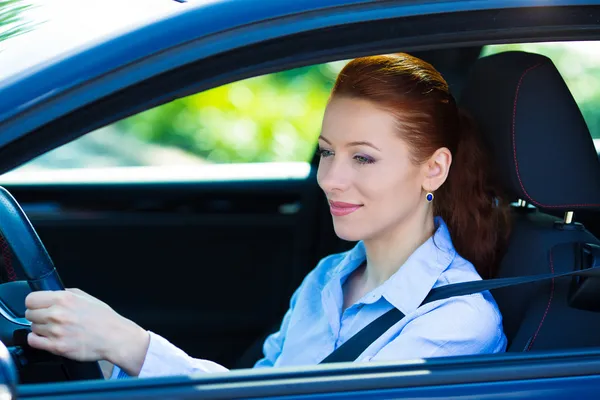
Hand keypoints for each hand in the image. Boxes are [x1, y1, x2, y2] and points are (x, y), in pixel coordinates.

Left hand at [25, 288, 148, 374]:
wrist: (114, 337)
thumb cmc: (104, 318)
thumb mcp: (87, 297)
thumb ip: (67, 294)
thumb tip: (53, 294)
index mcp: (64, 299)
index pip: (31, 299)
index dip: (34, 303)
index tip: (38, 306)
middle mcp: (58, 314)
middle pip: (29, 313)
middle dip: (37, 315)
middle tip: (49, 318)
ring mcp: (56, 331)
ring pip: (32, 327)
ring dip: (41, 328)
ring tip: (55, 329)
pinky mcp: (56, 346)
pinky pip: (33, 341)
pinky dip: (38, 340)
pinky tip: (48, 338)